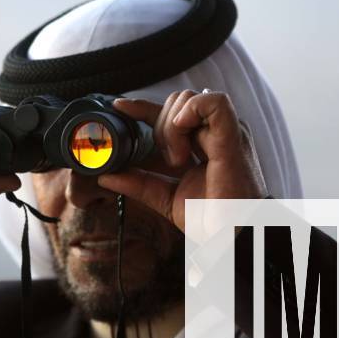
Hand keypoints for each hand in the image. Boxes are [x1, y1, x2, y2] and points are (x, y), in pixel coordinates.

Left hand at [96, 89, 267, 232]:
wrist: (231, 239)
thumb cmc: (212, 219)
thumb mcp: (166, 197)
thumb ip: (139, 183)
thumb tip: (106, 177)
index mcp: (204, 142)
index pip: (170, 112)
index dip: (142, 106)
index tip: (119, 108)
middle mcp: (216, 132)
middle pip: (176, 101)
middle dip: (160, 126)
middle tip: (170, 162)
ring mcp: (226, 132)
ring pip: (188, 99)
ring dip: (172, 127)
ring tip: (180, 159)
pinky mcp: (232, 138)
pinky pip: (213, 103)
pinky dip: (191, 112)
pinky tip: (184, 139)